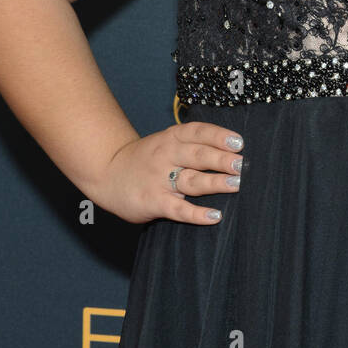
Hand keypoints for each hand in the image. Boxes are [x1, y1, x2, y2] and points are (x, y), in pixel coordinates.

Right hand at [86, 121, 245, 224]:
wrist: (106, 173)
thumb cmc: (146, 159)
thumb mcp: (165, 142)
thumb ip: (193, 145)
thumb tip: (233, 153)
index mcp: (171, 137)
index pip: (198, 132)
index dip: (219, 136)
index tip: (239, 143)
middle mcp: (166, 155)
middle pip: (198, 155)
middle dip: (221, 159)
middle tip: (242, 165)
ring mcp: (159, 179)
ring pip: (191, 180)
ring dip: (215, 182)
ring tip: (236, 184)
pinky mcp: (153, 202)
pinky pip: (178, 209)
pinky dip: (196, 214)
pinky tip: (214, 216)